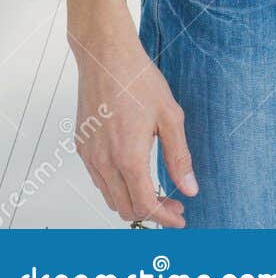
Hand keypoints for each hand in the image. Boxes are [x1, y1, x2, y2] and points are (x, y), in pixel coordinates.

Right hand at [72, 29, 195, 227]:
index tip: (181, 219)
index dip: (164, 217)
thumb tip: (191, 188)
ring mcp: (89, 156)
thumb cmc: (140, 82)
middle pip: (125, 208)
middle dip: (152, 212)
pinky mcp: (82, 148)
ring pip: (110, 197)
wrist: (106, 59)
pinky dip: (118, 187)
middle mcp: (103, 162)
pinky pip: (99, 180)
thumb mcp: (171, 117)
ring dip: (134, 201)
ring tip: (160, 190)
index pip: (145, 205)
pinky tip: (137, 174)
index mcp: (128, 157)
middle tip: (176, 203)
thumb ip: (179, 157)